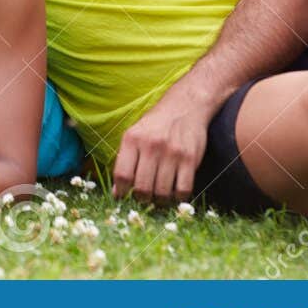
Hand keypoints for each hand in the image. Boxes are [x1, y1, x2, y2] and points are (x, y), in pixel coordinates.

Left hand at [112, 88, 216, 203]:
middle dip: (142, 199)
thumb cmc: (155, 125)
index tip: (123, 196)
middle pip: (142, 188)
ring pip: (162, 193)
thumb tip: (117, 193)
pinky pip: (183, 190)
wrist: (184, 106)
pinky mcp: (190, 159)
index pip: (122, 175)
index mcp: (132, 139)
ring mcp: (172, 153)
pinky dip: (178, 197)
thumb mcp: (134, 135)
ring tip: (159, 196)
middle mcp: (151, 146)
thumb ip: (124, 161)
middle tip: (144, 197)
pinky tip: (175, 192)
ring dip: (160, 201)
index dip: (121, 192)